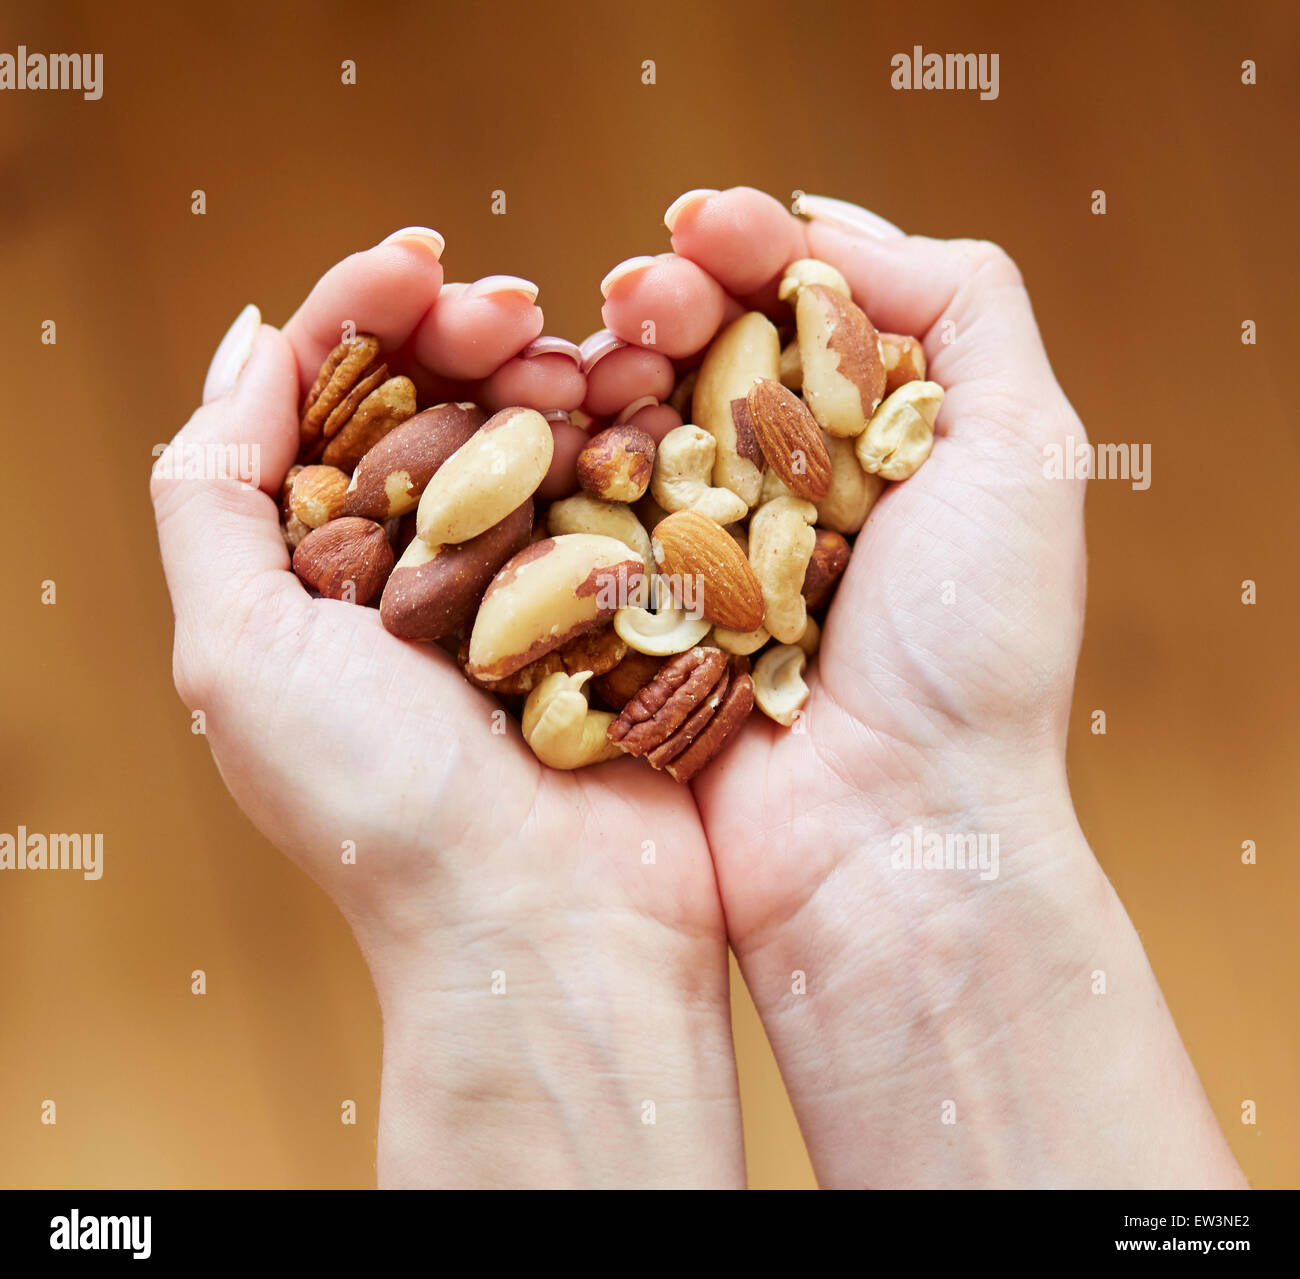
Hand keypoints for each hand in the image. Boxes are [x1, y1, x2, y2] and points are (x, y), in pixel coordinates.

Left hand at [151, 233, 742, 1187]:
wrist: (548, 926)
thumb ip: (211, 493)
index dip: (361, 316)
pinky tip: (643, 392)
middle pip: (439, 404)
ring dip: (554, 369)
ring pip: (539, 436)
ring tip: (578, 348)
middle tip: (513, 307)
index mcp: (322, 576)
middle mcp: (425, 575)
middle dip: (465, 333)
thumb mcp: (233, 652)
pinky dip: (630, 429)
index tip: (416, 260)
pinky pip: (623, 493)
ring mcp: (531, 591)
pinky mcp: (619, 610)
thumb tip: (248, 340)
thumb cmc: (378, 804)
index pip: (331, 406)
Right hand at [602, 187, 1244, 1187]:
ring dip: (607, 368)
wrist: (888, 837)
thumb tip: (834, 227)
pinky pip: (581, 524)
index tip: (701, 222)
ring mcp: (701, 560)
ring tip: (599, 342)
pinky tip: (554, 420)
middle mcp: (784, 500)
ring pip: (634, 432)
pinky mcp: (633, 621)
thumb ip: (965, 305)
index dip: (749, 251)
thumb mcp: (1023, 452)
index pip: (798, 315)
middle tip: (641, 286)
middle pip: (705, 363)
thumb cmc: (971, 651)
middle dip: (670, 301)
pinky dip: (563, 461)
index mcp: (874, 453)